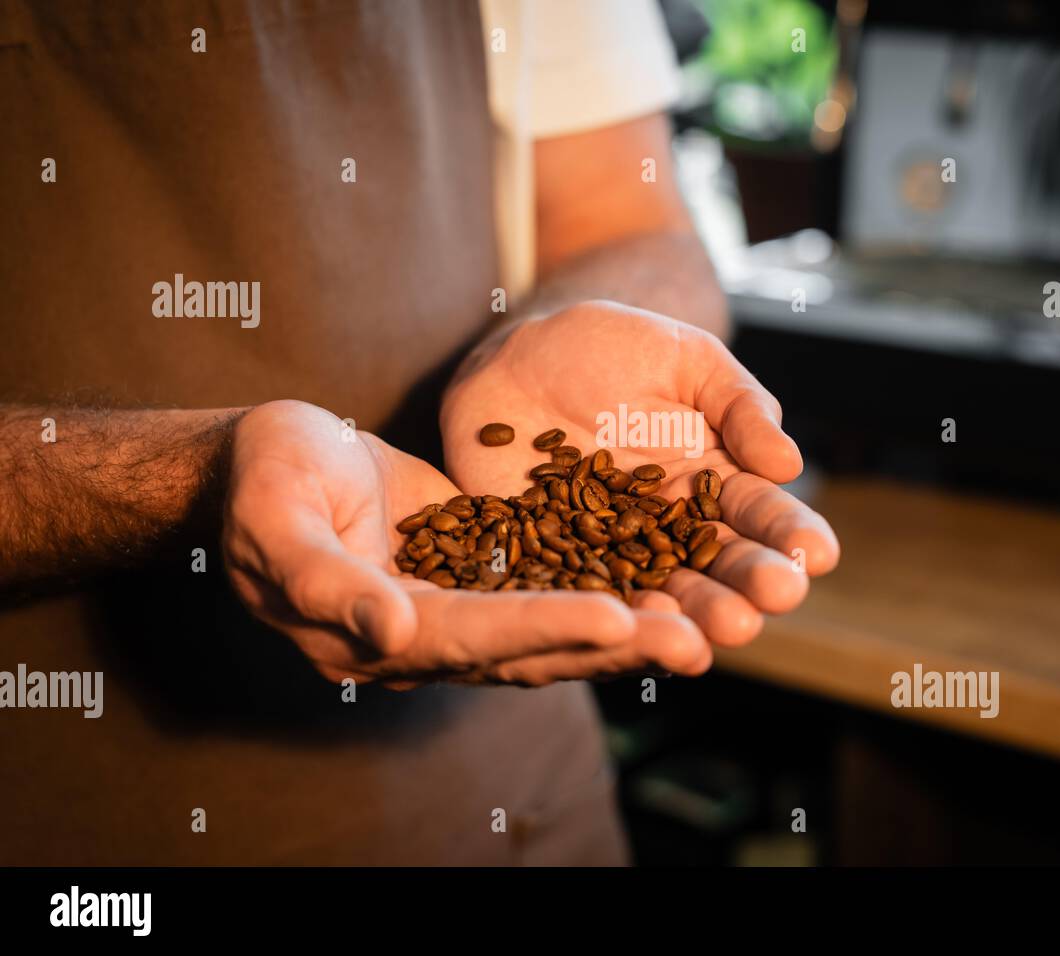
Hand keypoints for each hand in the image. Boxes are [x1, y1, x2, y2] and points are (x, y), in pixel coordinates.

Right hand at [222, 400, 710, 687]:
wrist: (270, 459)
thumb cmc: (262, 479)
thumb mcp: (277, 520)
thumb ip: (325, 580)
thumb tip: (389, 632)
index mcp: (378, 633)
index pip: (474, 635)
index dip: (544, 629)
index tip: (618, 621)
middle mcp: (428, 635)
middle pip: (532, 648)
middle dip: (614, 646)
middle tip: (697, 641)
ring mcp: (458, 606)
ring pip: (554, 627)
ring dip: (627, 629)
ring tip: (706, 624)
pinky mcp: (480, 571)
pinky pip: (551, 586)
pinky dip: (608, 589)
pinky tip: (668, 580)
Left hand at [441, 301, 839, 648]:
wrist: (517, 357)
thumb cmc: (612, 350)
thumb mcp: (686, 360)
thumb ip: (738, 405)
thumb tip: (788, 464)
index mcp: (716, 481)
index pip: (762, 514)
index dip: (790, 534)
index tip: (818, 553)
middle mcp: (671, 528)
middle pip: (718, 565)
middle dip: (749, 584)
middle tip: (777, 597)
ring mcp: (612, 551)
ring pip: (659, 594)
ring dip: (692, 616)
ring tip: (723, 631)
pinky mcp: (551, 563)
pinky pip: (581, 595)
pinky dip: (605, 616)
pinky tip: (630, 630)